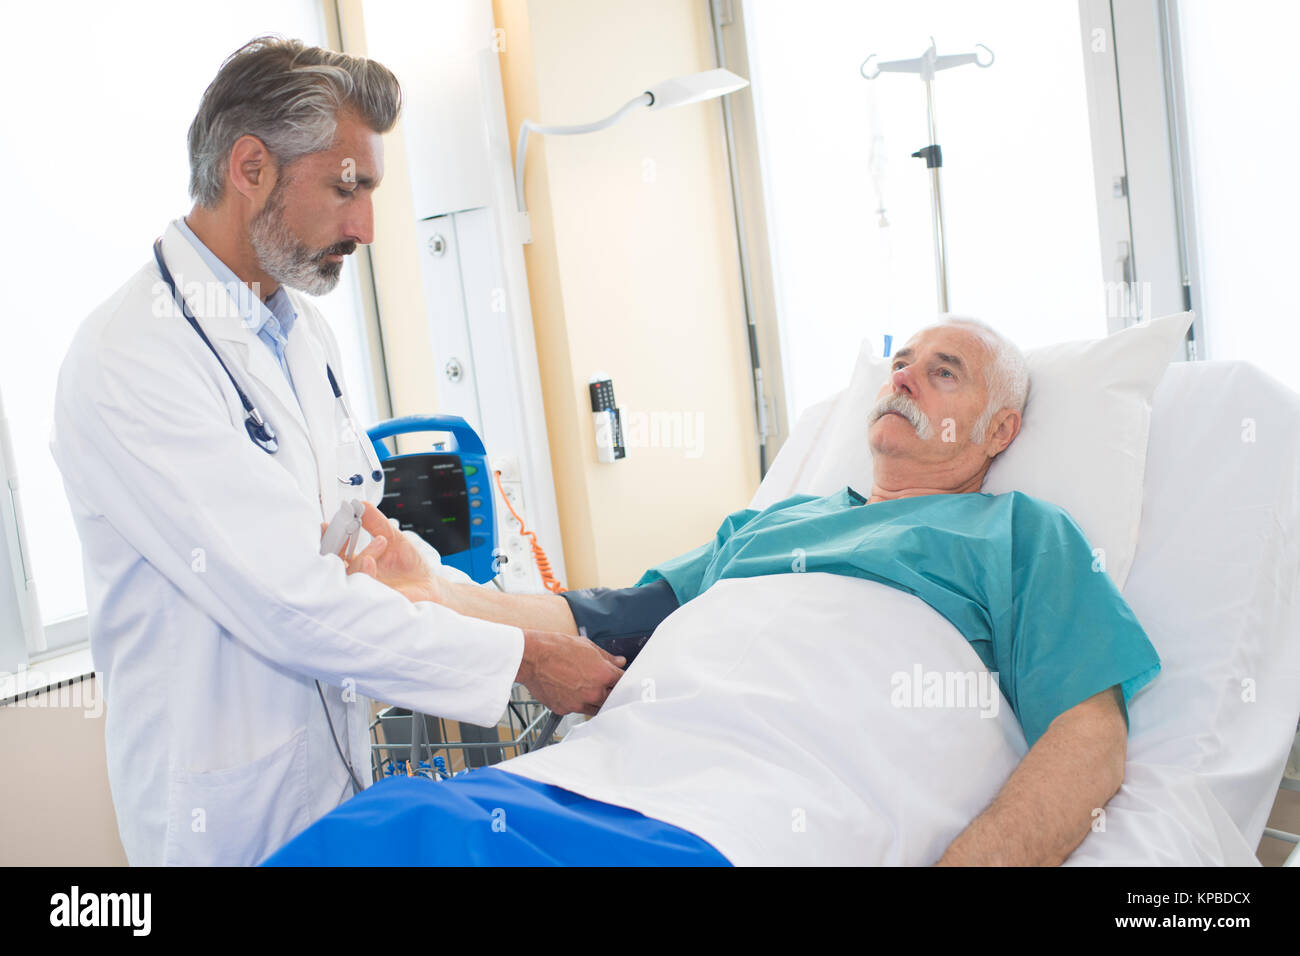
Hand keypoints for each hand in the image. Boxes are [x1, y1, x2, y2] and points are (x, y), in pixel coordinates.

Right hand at [323, 502, 443, 604]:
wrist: (428, 584)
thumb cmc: (408, 563)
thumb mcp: (392, 537)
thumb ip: (375, 522)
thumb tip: (360, 504)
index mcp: (356, 561)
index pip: (334, 551)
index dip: (327, 539)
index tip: (327, 525)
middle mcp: (356, 576)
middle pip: (334, 565)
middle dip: (335, 548)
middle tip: (342, 531)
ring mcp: (364, 589)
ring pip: (350, 577)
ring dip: (360, 558)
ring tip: (380, 542)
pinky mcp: (376, 600)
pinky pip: (364, 591)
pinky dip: (366, 573)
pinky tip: (371, 561)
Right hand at [516, 629, 625, 716]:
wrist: (531, 658)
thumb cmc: (556, 648)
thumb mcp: (586, 646)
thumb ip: (606, 657)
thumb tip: (619, 661)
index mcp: (603, 675)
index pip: (622, 682)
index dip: (621, 679)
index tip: (618, 678)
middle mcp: (593, 692)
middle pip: (612, 699)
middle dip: (610, 692)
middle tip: (604, 685)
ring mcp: (578, 703)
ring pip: (595, 708)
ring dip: (595, 701)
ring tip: (587, 689)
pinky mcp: (564, 709)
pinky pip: (576, 709)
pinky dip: (576, 703)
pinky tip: (570, 691)